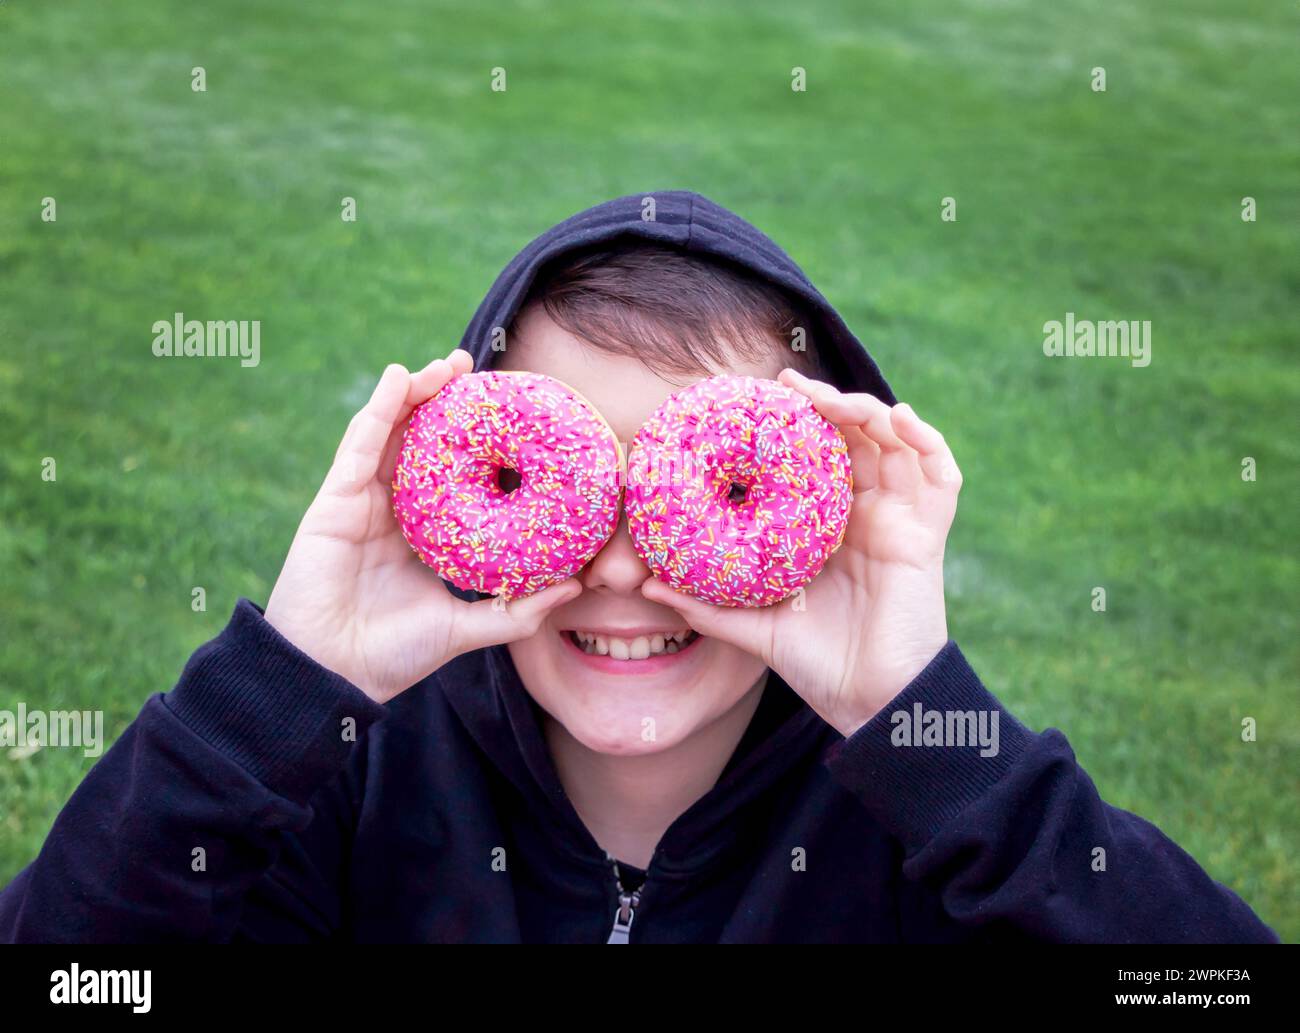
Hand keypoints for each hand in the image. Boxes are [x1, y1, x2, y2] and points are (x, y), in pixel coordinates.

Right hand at [264, 352, 580, 702]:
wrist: (334, 674)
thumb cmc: (394, 655)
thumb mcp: (467, 628)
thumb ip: (516, 610)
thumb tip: (574, 587)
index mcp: (421, 535)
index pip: (450, 476)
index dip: (474, 444)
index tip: (507, 415)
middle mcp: (392, 511)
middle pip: (419, 443)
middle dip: (446, 405)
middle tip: (476, 371)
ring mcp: (361, 501)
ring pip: (390, 433)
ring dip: (417, 393)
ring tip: (449, 365)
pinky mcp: (336, 500)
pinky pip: (360, 445)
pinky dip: (379, 409)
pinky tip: (398, 377)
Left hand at [641, 369, 961, 736]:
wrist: (869, 705)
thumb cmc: (817, 666)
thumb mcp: (754, 627)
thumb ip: (706, 604)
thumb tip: (645, 584)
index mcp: (829, 528)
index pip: (817, 458)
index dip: (797, 423)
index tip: (762, 398)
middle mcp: (866, 517)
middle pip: (856, 438)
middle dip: (828, 402)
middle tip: (789, 384)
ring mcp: (899, 523)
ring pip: (897, 444)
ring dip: (870, 410)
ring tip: (833, 398)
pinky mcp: (925, 538)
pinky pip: (941, 479)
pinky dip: (928, 442)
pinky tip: (900, 419)